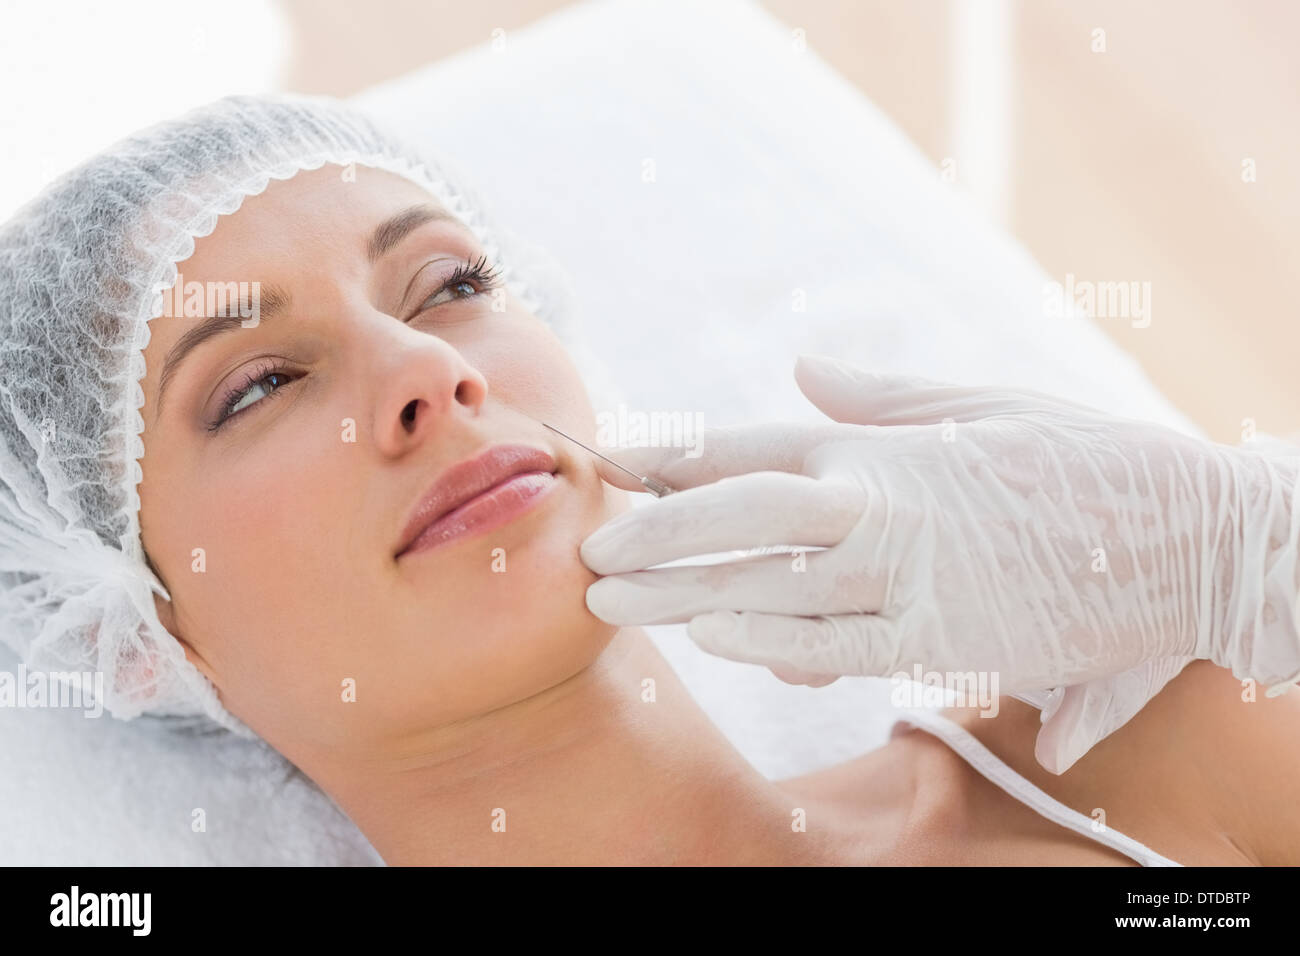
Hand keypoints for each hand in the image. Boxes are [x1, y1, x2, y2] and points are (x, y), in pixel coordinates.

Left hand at [579, 355, 1299, 771]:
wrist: (1178, 533)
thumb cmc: (1076, 460)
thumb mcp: (977, 404)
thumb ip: (880, 395)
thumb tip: (806, 368)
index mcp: (879, 443)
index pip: (752, 443)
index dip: (673, 453)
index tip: (610, 462)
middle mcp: (878, 500)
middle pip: (739, 509)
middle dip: (657, 529)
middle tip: (591, 548)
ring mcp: (905, 569)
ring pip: (769, 580)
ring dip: (685, 591)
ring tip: (614, 602)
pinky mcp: (939, 632)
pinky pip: (834, 640)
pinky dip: (770, 640)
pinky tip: (711, 639)